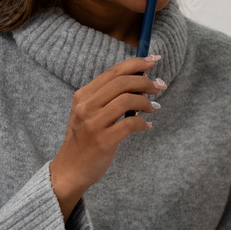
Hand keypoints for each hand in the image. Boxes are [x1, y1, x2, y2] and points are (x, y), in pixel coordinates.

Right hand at [50, 55, 165, 219]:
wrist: (70, 169)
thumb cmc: (85, 140)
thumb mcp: (88, 113)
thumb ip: (108, 97)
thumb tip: (140, 82)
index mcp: (83, 96)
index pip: (113, 72)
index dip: (137, 63)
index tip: (155, 60)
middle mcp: (86, 106)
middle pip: (122, 82)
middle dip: (146, 81)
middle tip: (160, 87)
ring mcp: (93, 123)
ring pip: (127, 100)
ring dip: (146, 101)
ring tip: (153, 107)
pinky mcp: (103, 141)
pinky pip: (130, 124)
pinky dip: (143, 122)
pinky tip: (147, 125)